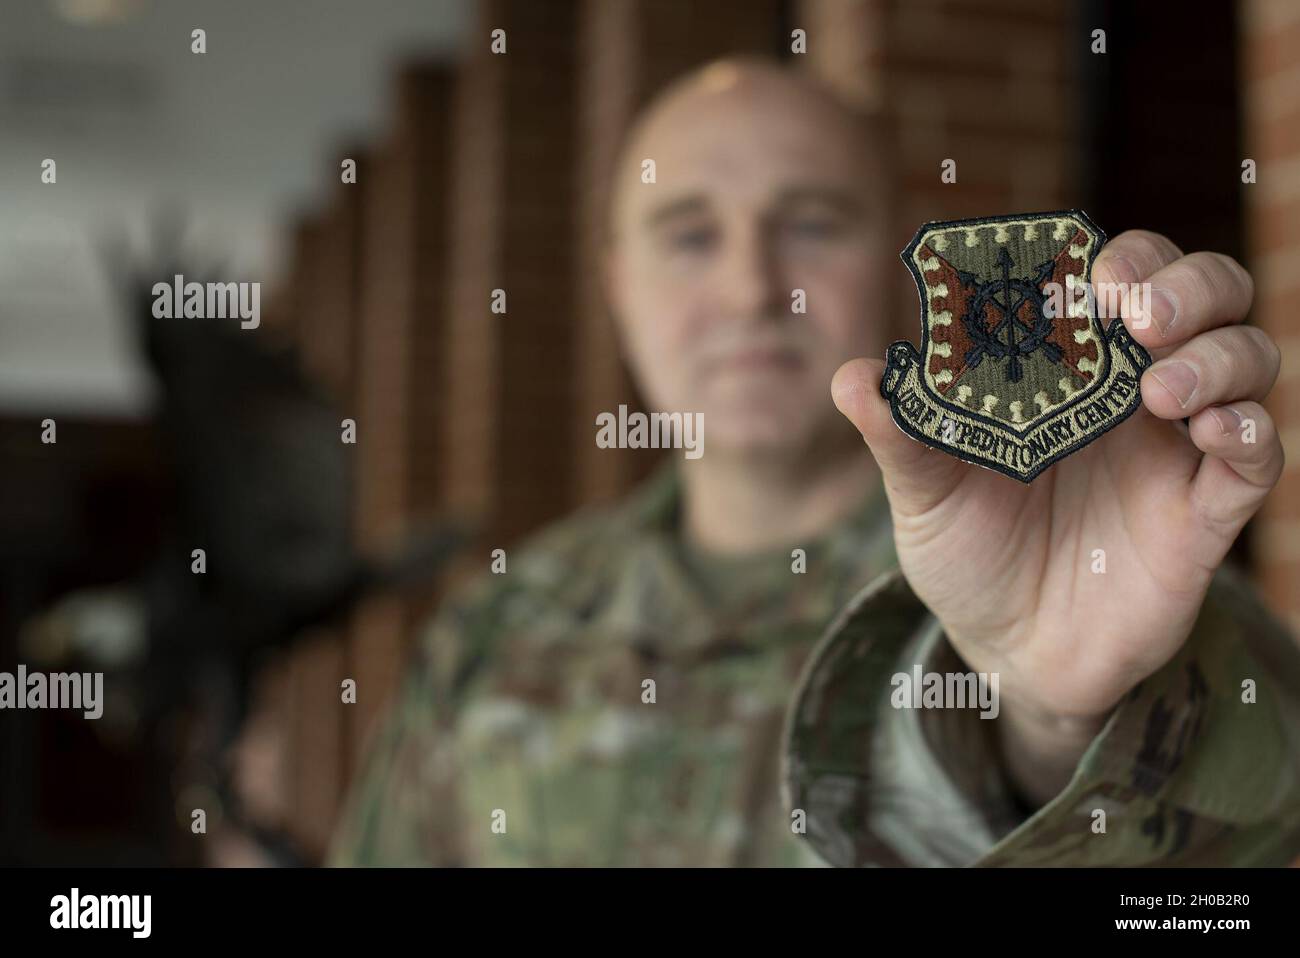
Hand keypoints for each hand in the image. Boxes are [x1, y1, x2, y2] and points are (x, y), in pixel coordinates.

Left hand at [832, 230, 1281, 803]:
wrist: (1006, 650)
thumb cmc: (967, 553)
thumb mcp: (922, 493)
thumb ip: (898, 433)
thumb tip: (852, 376)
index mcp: (1066, 369)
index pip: (1119, 277)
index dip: (1121, 258)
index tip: (1088, 275)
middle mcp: (1131, 393)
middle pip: (1205, 296)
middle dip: (1186, 285)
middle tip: (1138, 315)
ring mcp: (1175, 449)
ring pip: (1246, 359)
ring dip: (1217, 356)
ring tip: (1158, 389)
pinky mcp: (1204, 514)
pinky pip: (1259, 458)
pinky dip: (1253, 432)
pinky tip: (1216, 430)